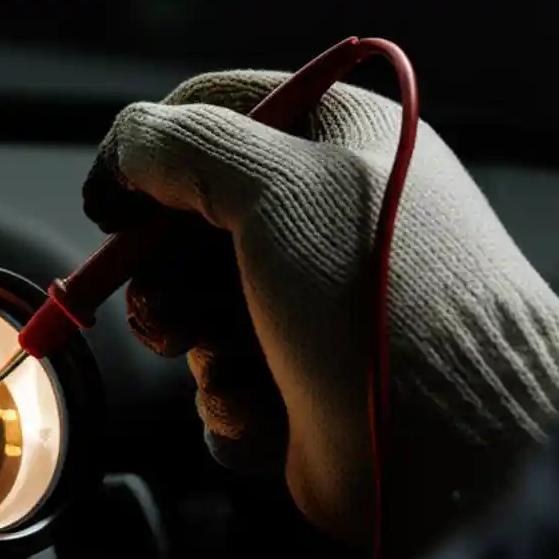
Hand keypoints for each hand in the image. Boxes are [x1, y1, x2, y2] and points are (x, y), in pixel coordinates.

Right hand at [84, 71, 558, 555]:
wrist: (446, 447)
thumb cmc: (373, 301)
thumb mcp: (273, 185)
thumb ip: (177, 147)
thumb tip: (119, 160)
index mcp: (339, 144)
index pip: (216, 111)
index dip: (149, 153)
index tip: (112, 206)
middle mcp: (328, 217)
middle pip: (191, 218)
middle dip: (159, 270)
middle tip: (160, 304)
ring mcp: (316, 304)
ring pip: (198, 306)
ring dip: (190, 338)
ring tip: (222, 360)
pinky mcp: (303, 380)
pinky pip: (223, 378)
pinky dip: (225, 397)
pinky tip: (259, 406)